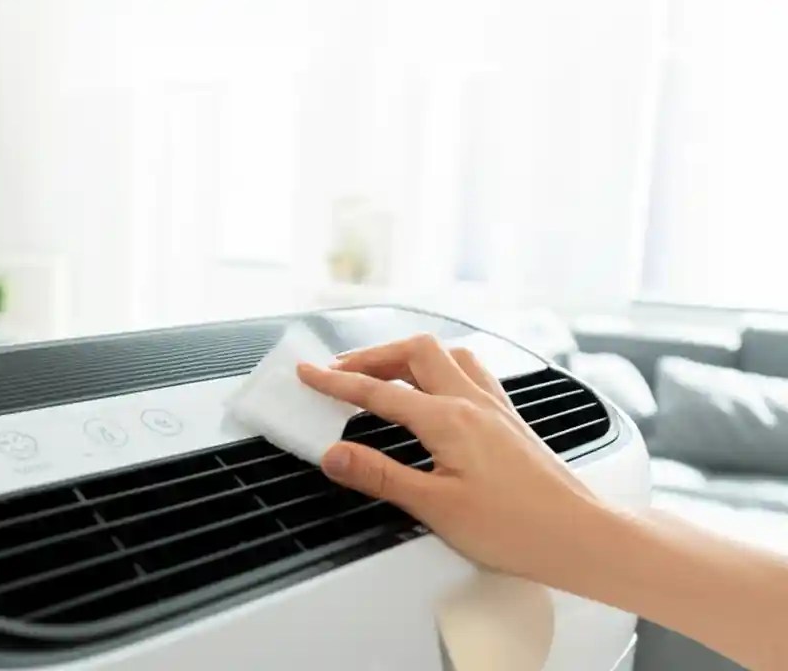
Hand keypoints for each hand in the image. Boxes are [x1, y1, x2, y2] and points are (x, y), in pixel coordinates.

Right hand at [296, 334, 601, 582]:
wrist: (581, 537)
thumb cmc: (518, 528)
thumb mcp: (435, 508)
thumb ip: (380, 476)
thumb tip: (335, 455)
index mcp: (449, 420)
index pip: (378, 392)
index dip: (336, 382)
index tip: (308, 374)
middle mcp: (473, 403)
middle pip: (413, 352)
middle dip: (371, 356)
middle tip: (340, 372)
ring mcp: (495, 407)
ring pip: (445, 355)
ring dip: (408, 356)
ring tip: (383, 372)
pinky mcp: (509, 420)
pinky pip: (471, 372)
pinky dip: (441, 368)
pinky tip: (438, 386)